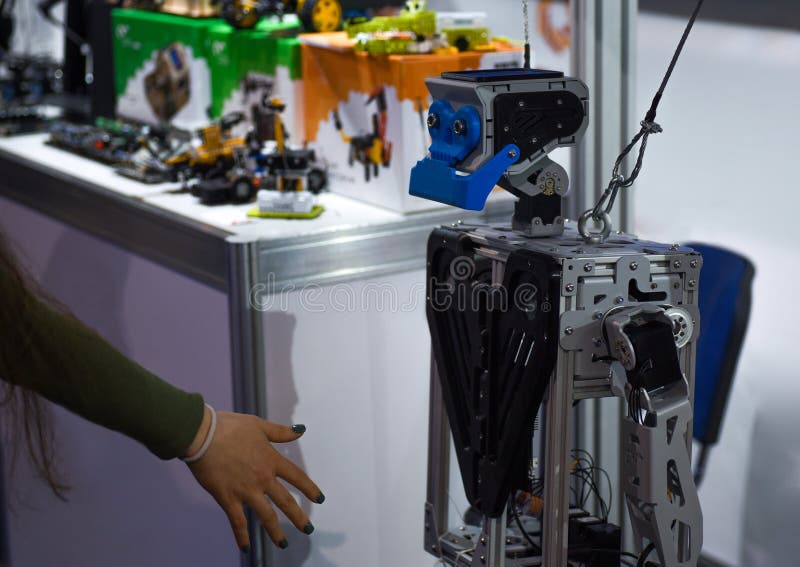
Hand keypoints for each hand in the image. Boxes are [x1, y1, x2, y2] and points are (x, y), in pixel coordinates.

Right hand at [185, 409, 322, 550]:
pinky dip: (241, 536)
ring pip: (266, 516)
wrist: (203, 435)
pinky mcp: (228, 499)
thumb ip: (280, 432)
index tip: (320, 499)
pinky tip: (246, 548)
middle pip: (285, 501)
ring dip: (275, 532)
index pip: (297, 477)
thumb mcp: (259, 425)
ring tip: (284, 544)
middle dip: (298, 517)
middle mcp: (262, 478)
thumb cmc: (230, 427)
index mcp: (271, 460)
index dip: (310, 489)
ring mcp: (246, 490)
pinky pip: (237, 522)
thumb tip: (301, 430)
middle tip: (308, 529)